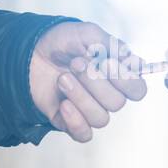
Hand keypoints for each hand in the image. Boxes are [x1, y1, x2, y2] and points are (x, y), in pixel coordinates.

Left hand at [30, 21, 146, 141]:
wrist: (30, 53)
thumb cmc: (61, 42)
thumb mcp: (86, 33)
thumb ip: (111, 44)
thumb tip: (132, 60)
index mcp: (117, 75)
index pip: (137, 90)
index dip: (126, 81)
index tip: (107, 63)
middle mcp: (107, 95)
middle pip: (117, 103)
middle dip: (95, 82)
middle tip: (75, 63)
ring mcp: (89, 109)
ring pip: (100, 118)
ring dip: (80, 97)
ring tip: (62, 78)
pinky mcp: (71, 122)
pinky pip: (84, 134)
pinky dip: (75, 120)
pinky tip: (63, 104)